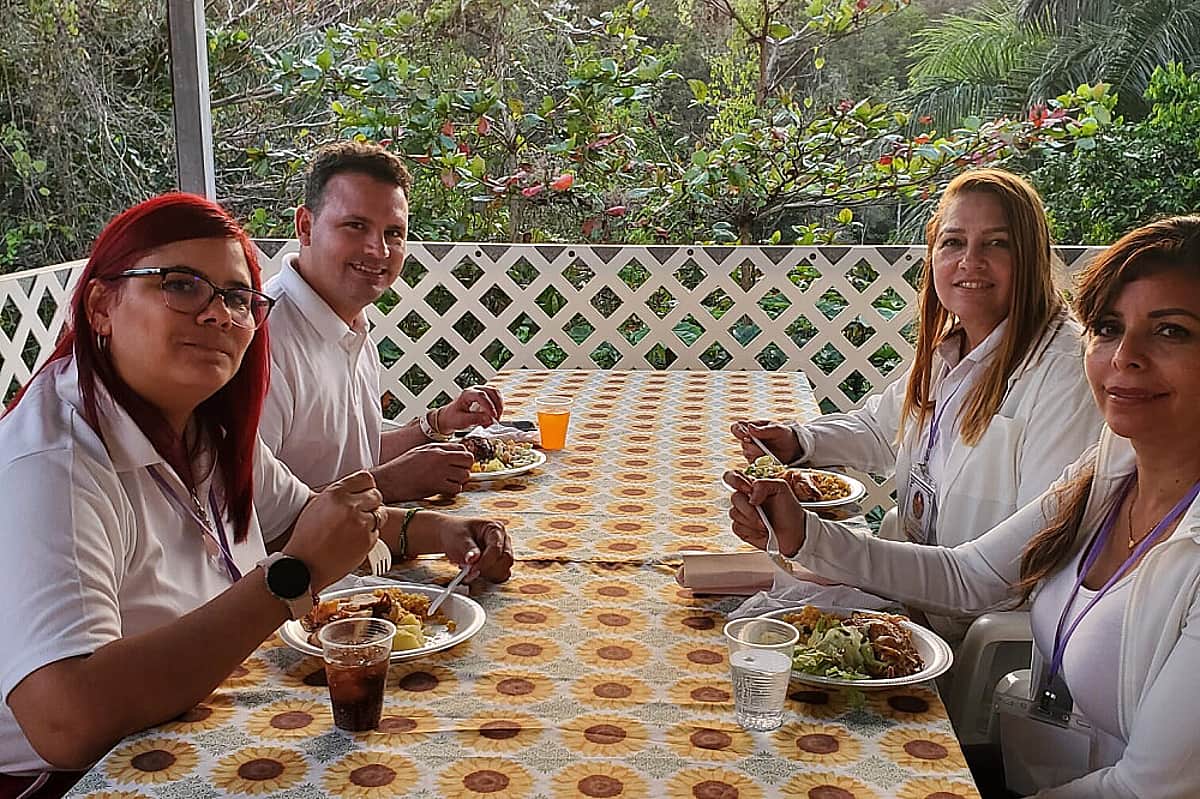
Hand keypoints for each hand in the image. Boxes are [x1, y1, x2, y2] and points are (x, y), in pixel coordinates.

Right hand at [285, 471, 382, 589]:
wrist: (303, 565)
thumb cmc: (306, 538)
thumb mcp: (317, 506)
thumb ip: (338, 495)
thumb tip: (355, 488)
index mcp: (336, 494)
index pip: (365, 478)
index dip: (366, 487)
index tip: (365, 492)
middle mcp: (350, 506)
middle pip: (376, 495)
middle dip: (371, 503)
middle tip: (361, 513)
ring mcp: (360, 523)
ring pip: (380, 514)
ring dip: (371, 520)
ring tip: (354, 529)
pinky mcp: (367, 541)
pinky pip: (376, 533)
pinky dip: (368, 536)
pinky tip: (352, 541)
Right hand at [376, 443, 474, 500]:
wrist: (389, 480)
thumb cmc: (402, 467)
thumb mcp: (421, 451)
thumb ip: (438, 450)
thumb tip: (455, 452)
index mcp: (436, 448)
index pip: (463, 449)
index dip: (463, 459)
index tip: (459, 465)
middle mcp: (440, 457)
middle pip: (468, 460)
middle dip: (465, 468)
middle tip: (456, 475)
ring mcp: (439, 471)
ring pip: (464, 476)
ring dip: (459, 481)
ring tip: (448, 483)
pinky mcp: (436, 485)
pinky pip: (456, 488)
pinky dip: (452, 491)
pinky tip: (443, 490)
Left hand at [437, 385, 504, 431]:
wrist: (449, 418)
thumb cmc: (453, 418)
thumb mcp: (462, 421)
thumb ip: (476, 419)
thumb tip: (490, 419)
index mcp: (467, 394)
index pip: (481, 396)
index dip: (489, 406)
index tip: (493, 417)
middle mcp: (475, 390)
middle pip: (492, 392)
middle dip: (497, 406)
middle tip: (496, 420)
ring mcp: (481, 392)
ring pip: (496, 394)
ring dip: (499, 407)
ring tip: (495, 420)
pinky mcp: (485, 397)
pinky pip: (496, 399)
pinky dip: (498, 408)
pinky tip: (493, 417)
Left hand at [438, 518, 512, 582]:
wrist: (450, 535)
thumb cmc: (456, 532)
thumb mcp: (458, 537)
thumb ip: (468, 548)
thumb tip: (474, 559)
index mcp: (495, 528)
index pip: (497, 548)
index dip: (485, 561)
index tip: (472, 569)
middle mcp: (503, 540)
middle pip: (505, 560)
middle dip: (488, 569)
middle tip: (470, 572)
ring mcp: (502, 553)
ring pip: (505, 570)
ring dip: (488, 575)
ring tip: (471, 571)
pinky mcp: (498, 564)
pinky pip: (500, 576)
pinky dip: (488, 579)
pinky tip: (476, 574)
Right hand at [723, 470, 807, 556]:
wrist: (795, 533)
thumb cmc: (790, 510)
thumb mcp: (782, 488)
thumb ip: (763, 484)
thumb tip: (750, 495)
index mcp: (752, 486)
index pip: (732, 476)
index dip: (735, 481)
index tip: (748, 489)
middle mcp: (745, 499)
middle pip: (734, 498)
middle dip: (749, 509)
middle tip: (763, 515)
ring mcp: (742, 514)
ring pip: (734, 514)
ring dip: (752, 521)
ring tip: (765, 524)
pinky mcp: (741, 528)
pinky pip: (736, 527)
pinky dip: (750, 531)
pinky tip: (761, 531)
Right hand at [730, 419, 801, 463]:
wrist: (794, 449)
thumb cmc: (784, 435)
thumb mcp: (777, 429)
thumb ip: (764, 430)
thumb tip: (750, 428)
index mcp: (750, 428)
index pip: (736, 428)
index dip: (738, 431)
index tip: (746, 435)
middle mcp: (748, 440)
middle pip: (743, 444)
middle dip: (752, 447)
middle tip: (761, 449)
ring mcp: (751, 452)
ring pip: (748, 455)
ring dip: (758, 456)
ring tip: (769, 456)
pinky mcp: (756, 463)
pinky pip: (754, 465)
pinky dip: (762, 464)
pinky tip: (770, 462)